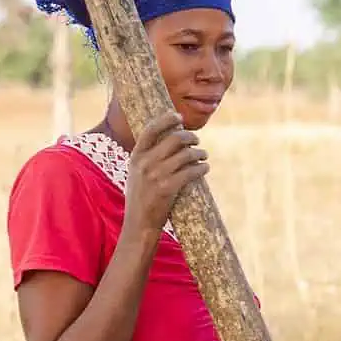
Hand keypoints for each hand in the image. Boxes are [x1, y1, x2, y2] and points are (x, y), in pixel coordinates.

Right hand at [123, 111, 208, 237]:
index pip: (151, 129)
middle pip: (174, 139)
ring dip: (199, 153)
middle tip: (197, 141)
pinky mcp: (168, 188)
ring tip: (203, 156)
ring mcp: (157, 175)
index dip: (166, 119)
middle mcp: (145, 163)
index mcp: (136, 156)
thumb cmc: (141, 198)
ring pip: (186, 154)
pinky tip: (204, 168)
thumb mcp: (136, 173)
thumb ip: (148, 157)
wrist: (139, 223)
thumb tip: (169, 140)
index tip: (178, 116)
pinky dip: (201, 167)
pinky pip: (191, 171)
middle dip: (190, 137)